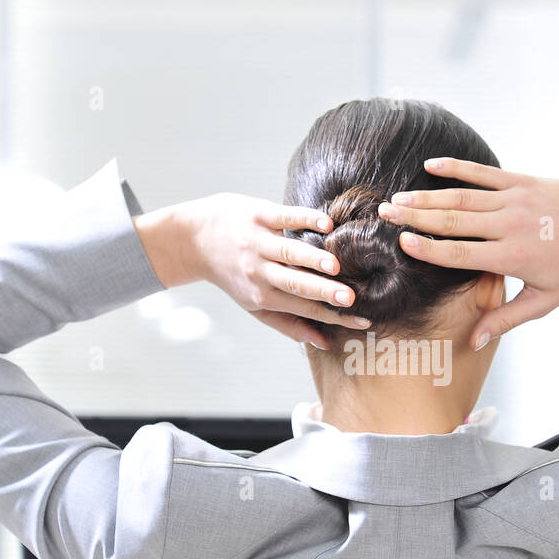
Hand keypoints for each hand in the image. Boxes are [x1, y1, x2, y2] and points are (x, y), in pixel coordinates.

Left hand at [133, 194, 370, 348]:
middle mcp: (259, 271)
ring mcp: (258, 241)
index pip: (304, 309)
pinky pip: (285, 217)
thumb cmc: (234, 275)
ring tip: (336, 265)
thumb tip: (324, 344)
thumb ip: (289, 325)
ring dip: (312, 258)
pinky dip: (305, 219)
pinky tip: (326, 224)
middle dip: (323, 291)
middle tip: (350, 298)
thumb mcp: (255, 305)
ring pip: (289, 252)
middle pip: (295, 283)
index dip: (333, 316)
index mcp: (262, 296)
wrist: (195, 239)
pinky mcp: (258, 215)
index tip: (363, 320)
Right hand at [377, 158, 558, 348]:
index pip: (459, 254)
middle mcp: (511, 226)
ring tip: (399, 197)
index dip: (427, 248)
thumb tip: (474, 342)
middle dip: (415, 217)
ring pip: (463, 196)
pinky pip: (485, 173)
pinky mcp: (525, 181)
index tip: (400, 241)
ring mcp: (517, 199)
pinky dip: (457, 169)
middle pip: (452, 221)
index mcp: (512, 258)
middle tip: (385, 212)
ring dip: (428, 195)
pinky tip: (431, 165)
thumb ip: (505, 318)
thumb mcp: (544, 301)